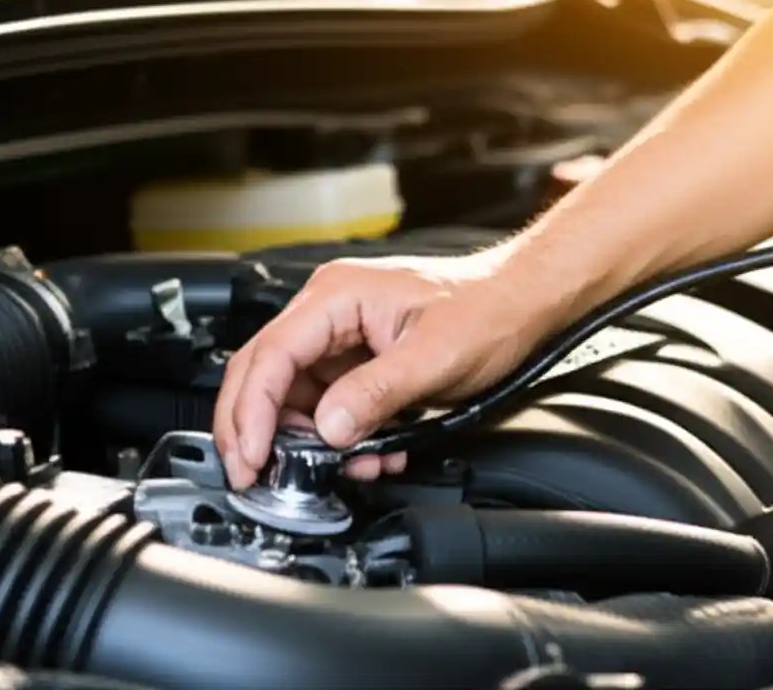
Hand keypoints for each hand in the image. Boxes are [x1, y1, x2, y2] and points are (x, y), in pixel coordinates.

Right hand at [213, 252, 561, 489]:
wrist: (520, 304)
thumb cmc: (486, 310)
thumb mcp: (435, 357)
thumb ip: (377, 393)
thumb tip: (330, 428)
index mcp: (336, 296)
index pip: (270, 356)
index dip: (252, 412)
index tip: (253, 456)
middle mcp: (328, 312)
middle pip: (262, 373)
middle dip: (252, 429)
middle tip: (252, 475)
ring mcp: (339, 338)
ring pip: (291, 396)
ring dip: (302, 441)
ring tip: (330, 471)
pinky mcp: (355, 363)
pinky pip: (325, 405)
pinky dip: (335, 438)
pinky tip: (363, 456)